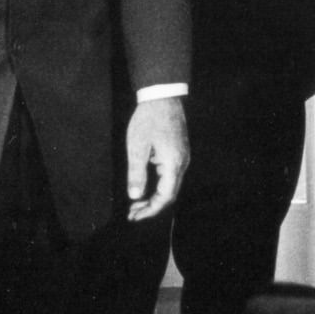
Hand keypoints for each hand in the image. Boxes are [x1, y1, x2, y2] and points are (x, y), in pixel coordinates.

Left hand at [126, 96, 188, 219]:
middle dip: (151, 206)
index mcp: (173, 163)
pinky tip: (145, 184)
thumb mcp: (137, 147)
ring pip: (171, 185)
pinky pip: (171, 176)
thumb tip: (135, 196)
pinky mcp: (179, 152)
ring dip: (154, 197)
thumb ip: (136, 173)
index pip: (165, 197)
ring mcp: (182, 157)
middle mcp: (182, 163)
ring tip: (136, 203)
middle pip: (170, 194)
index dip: (150, 210)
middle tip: (132, 213)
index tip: (134, 217)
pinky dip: (158, 185)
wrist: (162, 97)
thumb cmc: (148, 119)